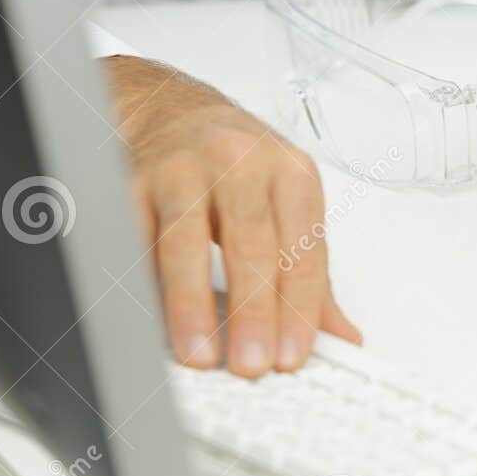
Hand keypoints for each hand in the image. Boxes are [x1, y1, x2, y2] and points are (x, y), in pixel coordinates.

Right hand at [103, 55, 360, 376]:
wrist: (173, 111)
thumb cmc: (238, 166)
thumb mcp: (288, 205)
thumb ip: (311, 273)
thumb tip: (342, 338)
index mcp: (290, 173)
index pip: (302, 247)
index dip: (300, 306)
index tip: (292, 355)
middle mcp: (240, 161)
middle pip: (251, 240)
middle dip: (253, 308)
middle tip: (251, 364)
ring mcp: (183, 168)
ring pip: (188, 239)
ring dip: (193, 303)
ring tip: (199, 353)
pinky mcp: (134, 181)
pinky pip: (138, 240)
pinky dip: (143, 284)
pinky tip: (149, 321)